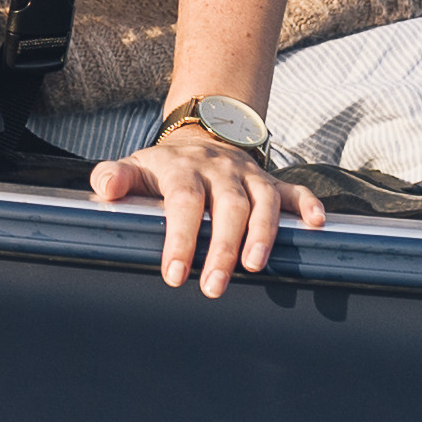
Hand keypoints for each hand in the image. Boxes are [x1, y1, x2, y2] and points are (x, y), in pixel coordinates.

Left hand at [89, 136, 319, 296]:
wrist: (200, 136)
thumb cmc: (163, 167)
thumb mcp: (134, 166)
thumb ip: (114, 177)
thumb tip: (106, 188)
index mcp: (182, 169)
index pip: (184, 201)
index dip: (181, 238)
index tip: (175, 274)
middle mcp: (219, 170)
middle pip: (228, 207)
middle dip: (223, 248)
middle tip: (214, 286)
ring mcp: (249, 175)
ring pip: (263, 201)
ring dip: (263, 233)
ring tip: (255, 266)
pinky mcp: (271, 182)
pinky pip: (294, 191)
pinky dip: (308, 205)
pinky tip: (315, 224)